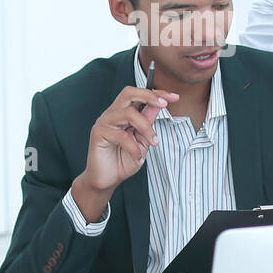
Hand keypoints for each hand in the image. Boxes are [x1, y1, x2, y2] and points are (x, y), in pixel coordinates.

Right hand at [72, 87, 178, 217]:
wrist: (107, 180)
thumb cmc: (123, 160)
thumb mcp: (143, 140)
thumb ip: (148, 122)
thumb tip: (159, 105)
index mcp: (123, 113)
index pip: (139, 95)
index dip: (157, 93)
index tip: (174, 97)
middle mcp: (112, 114)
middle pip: (129, 93)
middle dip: (149, 96)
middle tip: (164, 104)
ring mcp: (104, 122)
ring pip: (129, 114)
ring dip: (146, 128)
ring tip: (153, 143)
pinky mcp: (98, 133)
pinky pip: (121, 135)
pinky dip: (133, 148)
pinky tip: (137, 158)